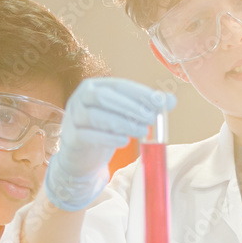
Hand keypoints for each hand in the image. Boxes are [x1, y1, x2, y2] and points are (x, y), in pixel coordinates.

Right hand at [44, 78, 175, 210]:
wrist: (83, 157)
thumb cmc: (105, 130)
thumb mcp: (125, 116)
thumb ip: (146, 106)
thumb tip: (171, 100)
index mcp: (94, 87)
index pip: (119, 85)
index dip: (139, 92)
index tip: (159, 101)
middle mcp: (80, 99)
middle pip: (103, 97)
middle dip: (130, 106)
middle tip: (150, 118)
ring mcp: (73, 118)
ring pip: (95, 116)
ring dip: (122, 123)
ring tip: (142, 131)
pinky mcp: (71, 138)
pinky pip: (88, 135)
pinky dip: (108, 138)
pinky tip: (124, 142)